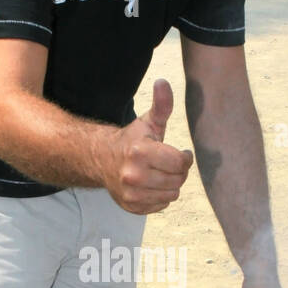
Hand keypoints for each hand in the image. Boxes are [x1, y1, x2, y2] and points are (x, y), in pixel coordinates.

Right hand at [101, 79, 192, 214]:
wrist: (103, 160)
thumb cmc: (132, 140)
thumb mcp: (148, 122)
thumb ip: (161, 105)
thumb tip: (163, 82)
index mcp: (140, 152)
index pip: (180, 162)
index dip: (184, 157)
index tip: (180, 153)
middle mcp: (134, 175)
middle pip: (178, 180)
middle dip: (178, 172)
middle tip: (169, 164)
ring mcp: (131, 193)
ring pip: (172, 194)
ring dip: (170, 185)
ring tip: (160, 174)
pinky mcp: (131, 206)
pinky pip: (161, 206)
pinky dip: (160, 197)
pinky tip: (152, 185)